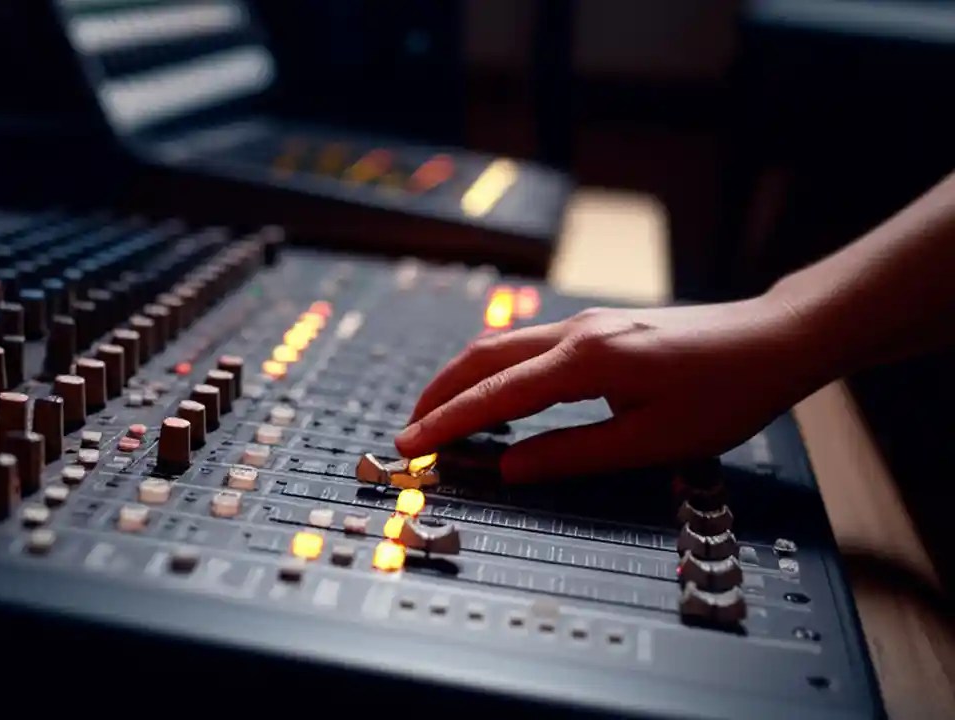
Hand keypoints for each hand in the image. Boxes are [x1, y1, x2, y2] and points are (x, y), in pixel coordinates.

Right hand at [394, 294, 833, 482]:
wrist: (774, 338)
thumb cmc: (726, 391)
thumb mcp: (652, 439)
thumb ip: (573, 454)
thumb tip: (510, 468)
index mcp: (588, 361)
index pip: (496, 395)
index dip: (447, 421)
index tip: (411, 444)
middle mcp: (579, 333)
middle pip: (484, 357)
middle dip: (439, 393)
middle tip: (409, 430)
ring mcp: (588, 325)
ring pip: (503, 346)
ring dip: (464, 378)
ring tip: (438, 412)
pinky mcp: (601, 329)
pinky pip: (528, 345)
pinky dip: (495, 370)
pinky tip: (495, 392)